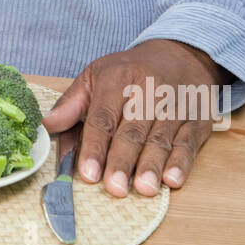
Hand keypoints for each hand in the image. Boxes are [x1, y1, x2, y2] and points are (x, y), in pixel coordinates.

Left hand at [42, 40, 233, 196]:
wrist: (181, 55)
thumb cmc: (130, 72)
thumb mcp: (96, 75)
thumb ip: (72, 104)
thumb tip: (47, 127)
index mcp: (119, 79)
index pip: (104, 117)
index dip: (95, 147)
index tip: (88, 173)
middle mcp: (149, 90)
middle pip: (133, 131)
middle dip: (123, 161)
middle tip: (114, 188)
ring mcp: (176, 106)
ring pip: (162, 139)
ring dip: (152, 166)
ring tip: (143, 189)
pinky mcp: (197, 119)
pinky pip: (188, 143)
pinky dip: (182, 162)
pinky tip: (173, 179)